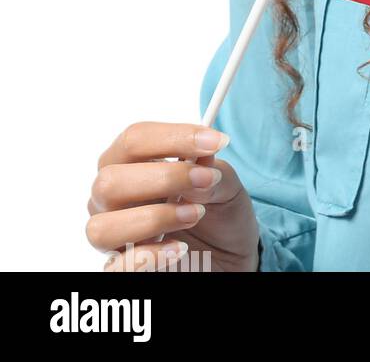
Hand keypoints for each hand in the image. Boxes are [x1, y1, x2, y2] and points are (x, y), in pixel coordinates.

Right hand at [86, 122, 260, 271]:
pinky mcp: (123, 269)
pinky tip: (179, 248)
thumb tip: (197, 164)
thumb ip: (211, 170)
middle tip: (205, 180)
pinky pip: (115, 268)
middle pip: (109, 181)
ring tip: (194, 215)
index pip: (133, 140)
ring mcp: (113, 236)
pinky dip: (149, 257)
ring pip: (102, 228)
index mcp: (131, 163)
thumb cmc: (218, 211)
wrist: (229, 255)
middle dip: (163, 177)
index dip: (173, 137)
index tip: (213, 142)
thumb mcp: (226, 184)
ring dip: (154, 218)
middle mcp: (111, 198)